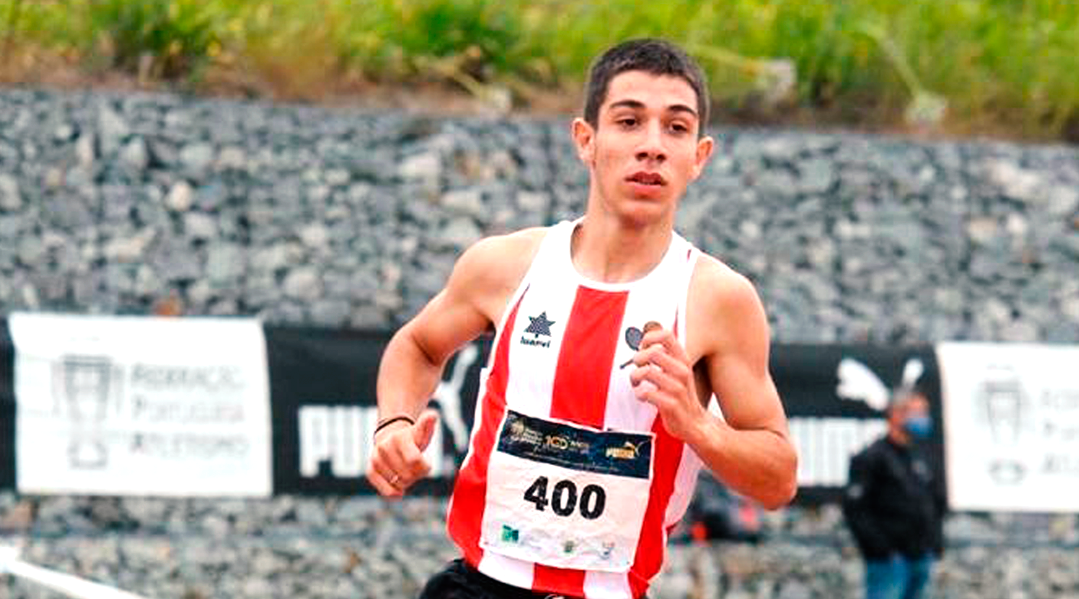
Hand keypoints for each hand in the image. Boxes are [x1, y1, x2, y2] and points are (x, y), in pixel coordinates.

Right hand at [366, 410, 438, 497]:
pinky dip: (393, 493)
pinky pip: (383, 490)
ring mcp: (376, 458)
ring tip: (407, 472)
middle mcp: (384, 447)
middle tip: (416, 468)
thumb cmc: (412, 438)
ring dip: (406, 483)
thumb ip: (427, 424)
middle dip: (416, 475)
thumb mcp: (422, 430)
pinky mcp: (370, 470)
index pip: (414, 460)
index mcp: (399, 438)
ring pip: (397, 484)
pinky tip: (399, 491)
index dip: (424, 467)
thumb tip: (433, 415)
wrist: (392, 437)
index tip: (426, 464)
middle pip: (408, 475)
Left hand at [628, 324, 706, 442]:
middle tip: (638, 367)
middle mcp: (682, 371)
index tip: (643, 348)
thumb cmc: (682, 396)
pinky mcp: (671, 405)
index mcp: (683, 359)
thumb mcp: (678, 370)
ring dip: (635, 377)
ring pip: (647, 372)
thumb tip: (645, 338)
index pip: (666, 335)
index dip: (649, 338)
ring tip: (637, 383)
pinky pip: (646, 393)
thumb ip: (665, 355)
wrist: (696, 424)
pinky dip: (638, 393)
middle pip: (653, 352)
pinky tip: (642, 396)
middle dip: (638, 359)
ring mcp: (677, 388)